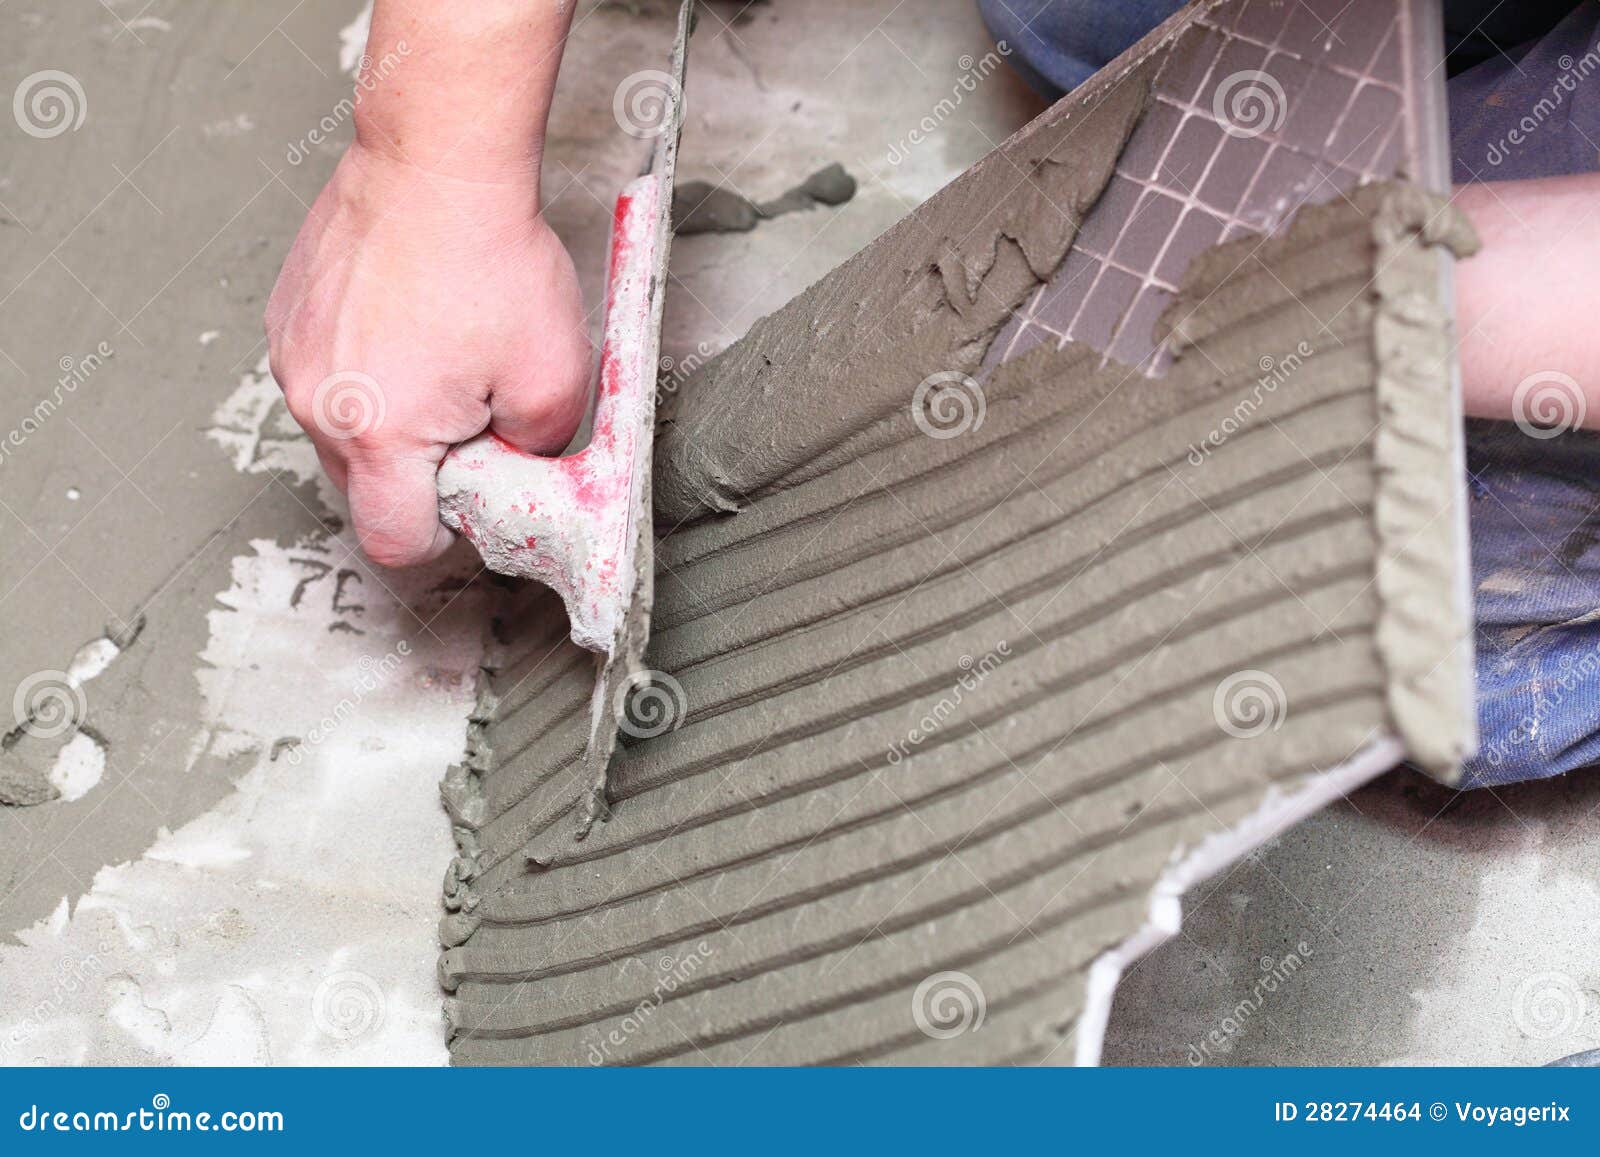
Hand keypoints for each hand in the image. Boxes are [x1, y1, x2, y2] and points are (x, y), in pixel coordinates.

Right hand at [265, 142, 591, 566]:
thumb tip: (517, 471)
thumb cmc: (490, 257)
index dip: (441, 538)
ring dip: (393, 421)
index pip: (394, 540)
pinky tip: (413, 327)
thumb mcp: (554, 379)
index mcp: (378, 432)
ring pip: (343, 432)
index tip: (470, 509)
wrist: (436, 159)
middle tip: (473, 421)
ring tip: (444, 361)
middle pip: (365, 487)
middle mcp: (317, 401)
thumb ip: (537, 452)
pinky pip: (327, 377)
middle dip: (421, 474)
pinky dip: (370, 372)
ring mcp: (293, 356)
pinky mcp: (287, 317)